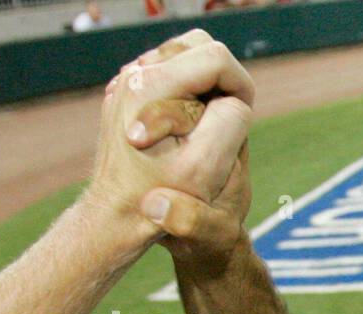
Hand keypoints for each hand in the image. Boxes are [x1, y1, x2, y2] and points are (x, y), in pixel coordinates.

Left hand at [83, 30, 252, 242]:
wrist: (117, 217)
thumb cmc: (163, 199)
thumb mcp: (207, 166)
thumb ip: (232, 121)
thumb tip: (236, 99)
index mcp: (153, 88)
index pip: (216, 57)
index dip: (241, 85)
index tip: (245, 116)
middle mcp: (133, 77)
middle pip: (197, 47)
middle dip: (222, 78)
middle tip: (229, 114)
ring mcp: (125, 84)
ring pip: (182, 58)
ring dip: (205, 85)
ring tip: (209, 122)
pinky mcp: (125, 95)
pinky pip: (166, 76)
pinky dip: (186, 94)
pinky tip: (188, 127)